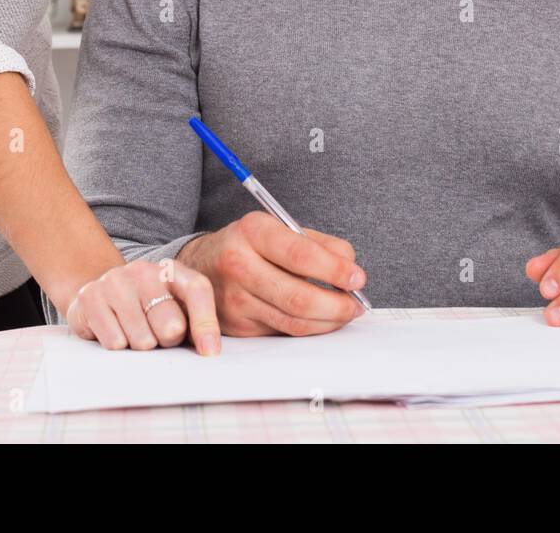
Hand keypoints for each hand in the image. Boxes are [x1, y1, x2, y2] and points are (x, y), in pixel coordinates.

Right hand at [66, 258, 220, 354]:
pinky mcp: (91, 297)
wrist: (101, 293)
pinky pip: (115, 342)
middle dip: (167, 342)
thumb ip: (193, 324)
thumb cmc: (146, 307)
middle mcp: (144, 271)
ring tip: (134, 333)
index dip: (206, 323)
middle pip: (170, 325)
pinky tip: (115, 331)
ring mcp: (116, 281)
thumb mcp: (174, 307)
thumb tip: (209, 352)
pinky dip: (118, 346)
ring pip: (141, 340)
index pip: (197, 290)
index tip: (210, 353)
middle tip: (158, 337)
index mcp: (172, 271)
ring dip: (140, 347)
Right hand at [177, 211, 366, 336]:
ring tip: (346, 312)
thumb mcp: (278, 228)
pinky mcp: (238, 326)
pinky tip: (322, 319)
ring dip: (329, 321)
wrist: (202, 264)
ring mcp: (235, 299)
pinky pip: (283, 331)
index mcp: (252, 231)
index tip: (358, 277)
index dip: (335, 269)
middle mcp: (239, 265)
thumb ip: (318, 243)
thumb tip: (350, 267)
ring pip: (293, 321)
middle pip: (298, 296)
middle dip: (337, 305)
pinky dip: (310, 328)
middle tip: (357, 303)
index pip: (300, 254)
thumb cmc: (250, 244)